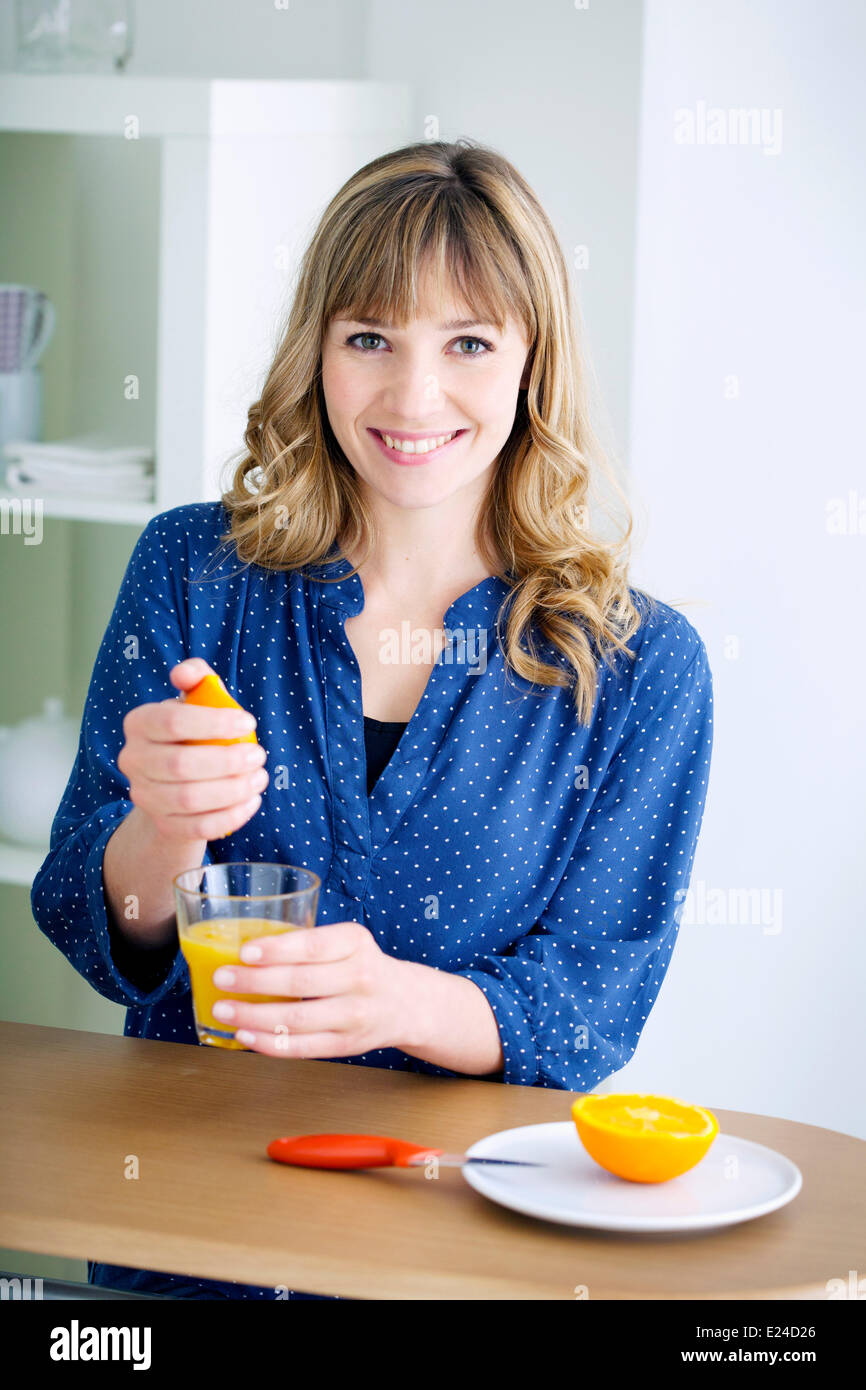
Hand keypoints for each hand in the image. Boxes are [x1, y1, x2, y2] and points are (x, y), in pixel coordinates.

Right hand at [118, 658, 267, 844]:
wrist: (175, 783)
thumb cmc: (191, 733)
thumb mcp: (194, 701)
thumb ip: (196, 678)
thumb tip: (184, 673)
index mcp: (138, 723)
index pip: (171, 722)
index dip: (214, 722)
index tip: (249, 722)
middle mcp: (133, 760)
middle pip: (180, 765)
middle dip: (228, 760)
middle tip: (259, 755)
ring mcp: (145, 797)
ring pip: (189, 799)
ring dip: (233, 790)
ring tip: (259, 777)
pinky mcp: (164, 825)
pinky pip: (199, 828)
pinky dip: (231, 816)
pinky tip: (252, 801)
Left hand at [209, 922, 412, 1058]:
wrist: (405, 1003)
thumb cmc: (361, 965)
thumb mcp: (347, 941)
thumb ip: (307, 943)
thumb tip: (243, 950)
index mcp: (356, 943)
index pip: (315, 945)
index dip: (278, 949)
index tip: (244, 951)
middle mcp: (360, 979)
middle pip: (302, 983)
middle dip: (255, 982)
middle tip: (222, 978)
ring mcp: (355, 1016)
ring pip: (298, 1020)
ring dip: (254, 1016)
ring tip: (223, 1009)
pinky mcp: (346, 1045)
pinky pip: (302, 1048)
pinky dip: (269, 1044)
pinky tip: (244, 1035)